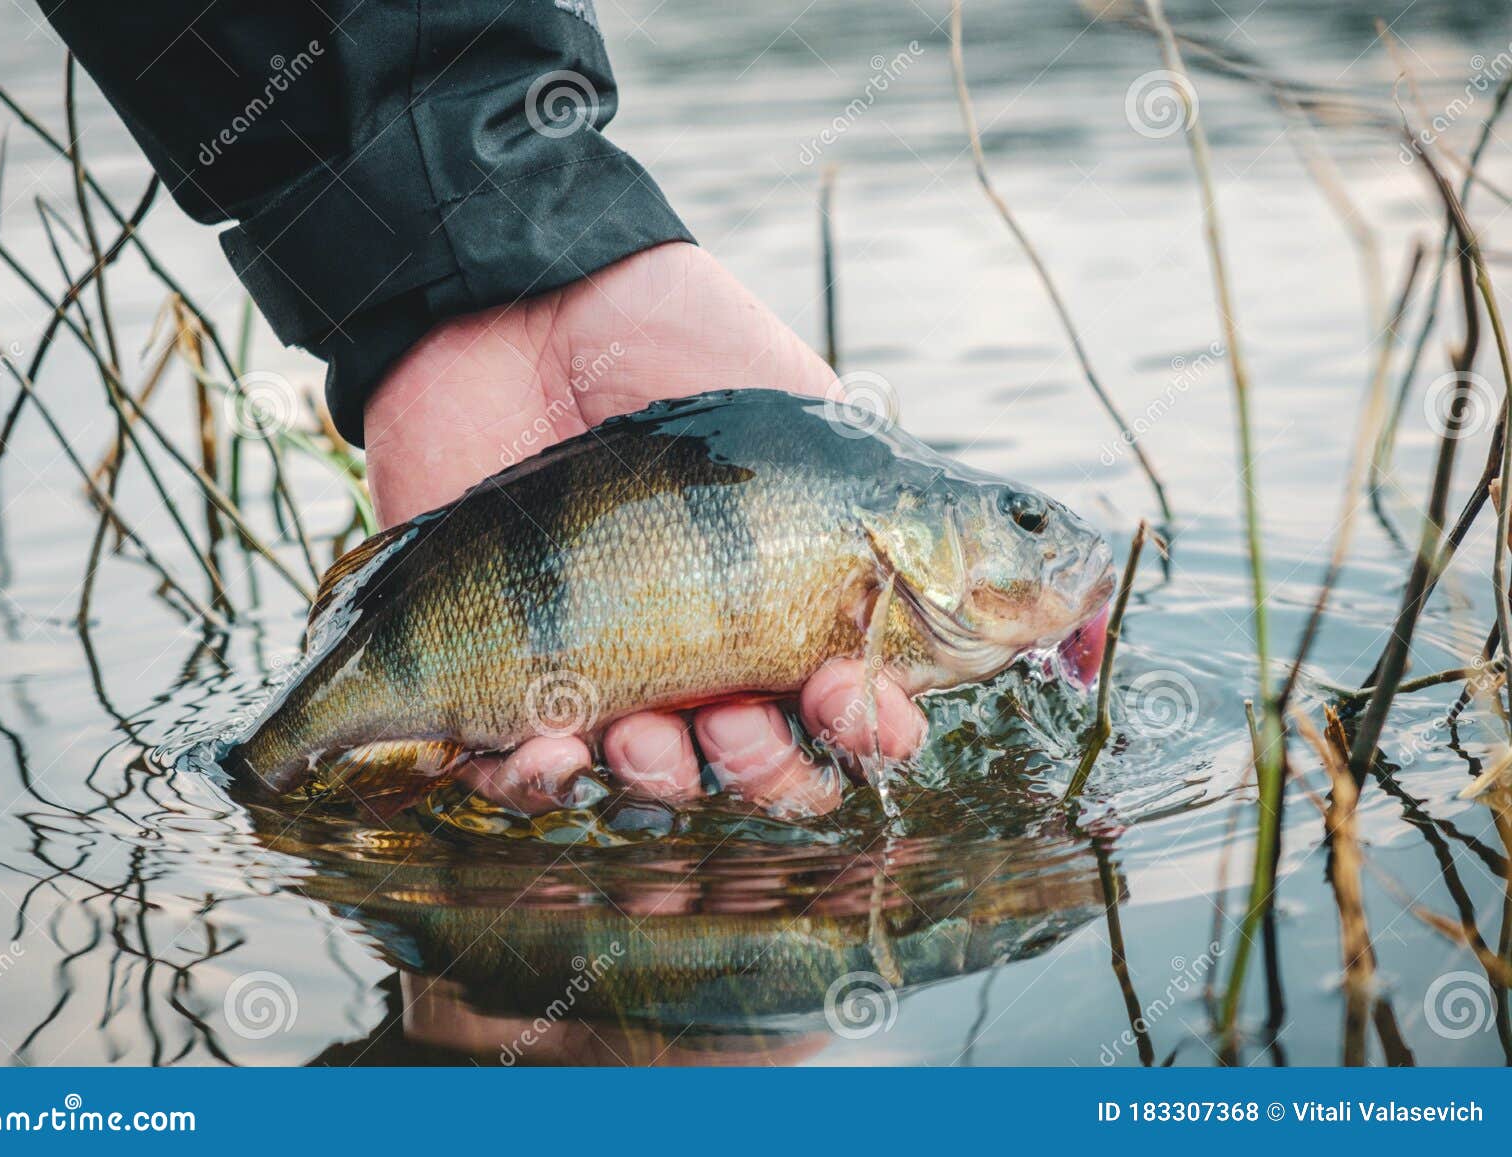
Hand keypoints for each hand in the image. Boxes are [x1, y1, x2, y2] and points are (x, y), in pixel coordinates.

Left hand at [364, 242, 925, 816]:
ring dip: (666, 779)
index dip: (871, 732)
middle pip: (764, 772)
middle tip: (747, 723)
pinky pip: (522, 775)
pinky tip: (546, 747)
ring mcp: (608, 666)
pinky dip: (539, 782)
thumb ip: (910, 503)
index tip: (858, 701)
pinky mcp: (503, 671)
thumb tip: (1055, 575)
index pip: (851, 708)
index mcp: (798, 600)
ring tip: (643, 731)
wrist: (523, 302)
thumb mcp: (812, 409)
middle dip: (770, 774)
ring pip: (657, 784)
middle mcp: (713, 650)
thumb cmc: (674, 343)